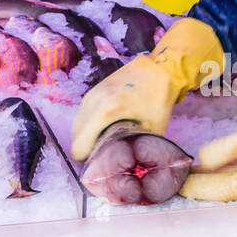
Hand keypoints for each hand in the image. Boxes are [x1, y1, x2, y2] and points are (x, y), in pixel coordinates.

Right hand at [71, 17, 223, 159]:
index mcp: (105, 112)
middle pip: (75, 136)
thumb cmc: (158, 98)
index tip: (97, 167)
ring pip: (78, 124)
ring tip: (101, 146)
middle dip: (85, 149)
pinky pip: (83, 113)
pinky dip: (88, 125)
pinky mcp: (94, 90)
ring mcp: (92, 94)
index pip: (80, 145)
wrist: (160, 69)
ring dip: (85, 137)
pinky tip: (101, 131)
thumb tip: (134, 167)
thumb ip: (140, 148)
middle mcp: (93, 101)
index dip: (86, 160)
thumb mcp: (153, 129)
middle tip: (101, 158)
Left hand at [181, 84, 236, 200]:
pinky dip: (235, 171)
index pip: (215, 191)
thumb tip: (199, 161)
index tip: (176, 183)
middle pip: (226, 191)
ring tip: (201, 172)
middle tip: (184, 179)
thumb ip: (225, 149)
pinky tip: (231, 162)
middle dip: (204, 186)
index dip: (194, 188)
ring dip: (219, 179)